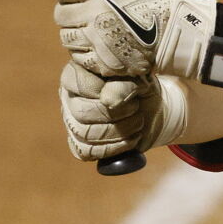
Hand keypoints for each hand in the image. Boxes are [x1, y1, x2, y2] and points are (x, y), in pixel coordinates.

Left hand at [47, 0, 214, 79]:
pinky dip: (87, 51)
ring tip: (98, 29)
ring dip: (78, 33)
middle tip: (90, 13)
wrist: (172, 32)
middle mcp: (95, 13)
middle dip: (72, 12)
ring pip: (66, 37)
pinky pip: (78, 57)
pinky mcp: (102, 62)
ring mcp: (98, 40)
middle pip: (60, 14)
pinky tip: (103, 44)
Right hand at [57, 62, 190, 161]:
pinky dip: (114, 148)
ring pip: (85, 133)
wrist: (153, 109)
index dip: (109, 91)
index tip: (132, 90)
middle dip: (116, 114)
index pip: (81, 84)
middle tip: (136, 108)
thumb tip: (109, 100)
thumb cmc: (141, 88)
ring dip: (119, 131)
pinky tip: (131, 139)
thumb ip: (124, 84)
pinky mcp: (79, 144)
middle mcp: (69, 96)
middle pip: (81, 112)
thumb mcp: (139, 79)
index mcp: (77, 71)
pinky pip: (87, 151)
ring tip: (138, 122)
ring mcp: (71, 121)